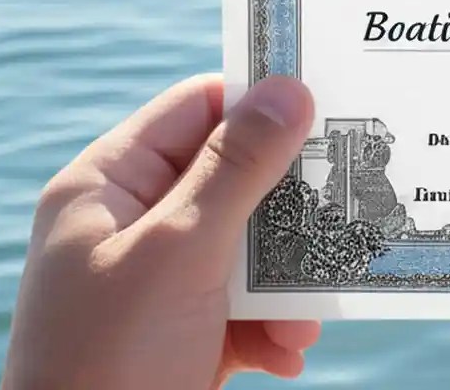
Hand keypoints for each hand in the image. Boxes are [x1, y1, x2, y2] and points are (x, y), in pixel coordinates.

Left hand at [4, 74, 319, 388]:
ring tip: (304, 318)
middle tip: (340, 209)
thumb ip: (237, 169)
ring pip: (249, 249)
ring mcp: (158, 282)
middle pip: (233, 180)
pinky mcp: (183, 332)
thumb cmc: (111, 359)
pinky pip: (245, 307)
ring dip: (286, 282)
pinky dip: (273, 328)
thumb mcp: (180, 251)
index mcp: (109, 186)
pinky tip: (286, 353)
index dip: (259, 103)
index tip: (328, 106)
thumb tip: (290, 90)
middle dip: (287, 211)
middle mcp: (133, 225)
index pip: (195, 110)